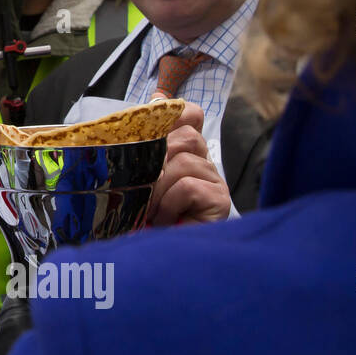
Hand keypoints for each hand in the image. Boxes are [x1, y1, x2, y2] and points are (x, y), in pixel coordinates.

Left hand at [146, 101, 230, 225]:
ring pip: (183, 161)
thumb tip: (157, 95)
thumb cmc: (142, 217)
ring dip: (158, 187)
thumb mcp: (135, 175)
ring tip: (152, 209)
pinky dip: (170, 202)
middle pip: (184, 137)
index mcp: (182, 152)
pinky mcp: (220, 199)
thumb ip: (143, 142)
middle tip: (144, 186)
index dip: (176, 112)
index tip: (156, 111)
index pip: (190, 115)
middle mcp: (202, 162)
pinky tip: (168, 218)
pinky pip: (189, 184)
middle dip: (156, 161)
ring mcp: (214, 180)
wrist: (156, 259)